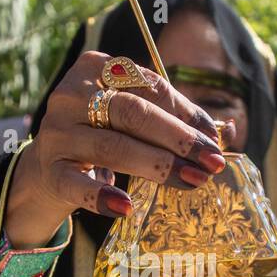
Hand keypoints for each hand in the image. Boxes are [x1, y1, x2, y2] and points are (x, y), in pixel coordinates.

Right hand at [5, 51, 228, 248]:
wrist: (48, 171)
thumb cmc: (103, 138)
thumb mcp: (133, 121)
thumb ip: (174, 120)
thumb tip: (227, 131)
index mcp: (95, 68)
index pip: (149, 87)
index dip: (186, 113)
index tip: (214, 140)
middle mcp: (71, 94)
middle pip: (131, 113)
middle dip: (177, 139)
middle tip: (212, 163)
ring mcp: (57, 133)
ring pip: (111, 147)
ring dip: (156, 166)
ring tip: (192, 182)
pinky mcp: (49, 170)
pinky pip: (77, 185)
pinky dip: (102, 196)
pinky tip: (127, 208)